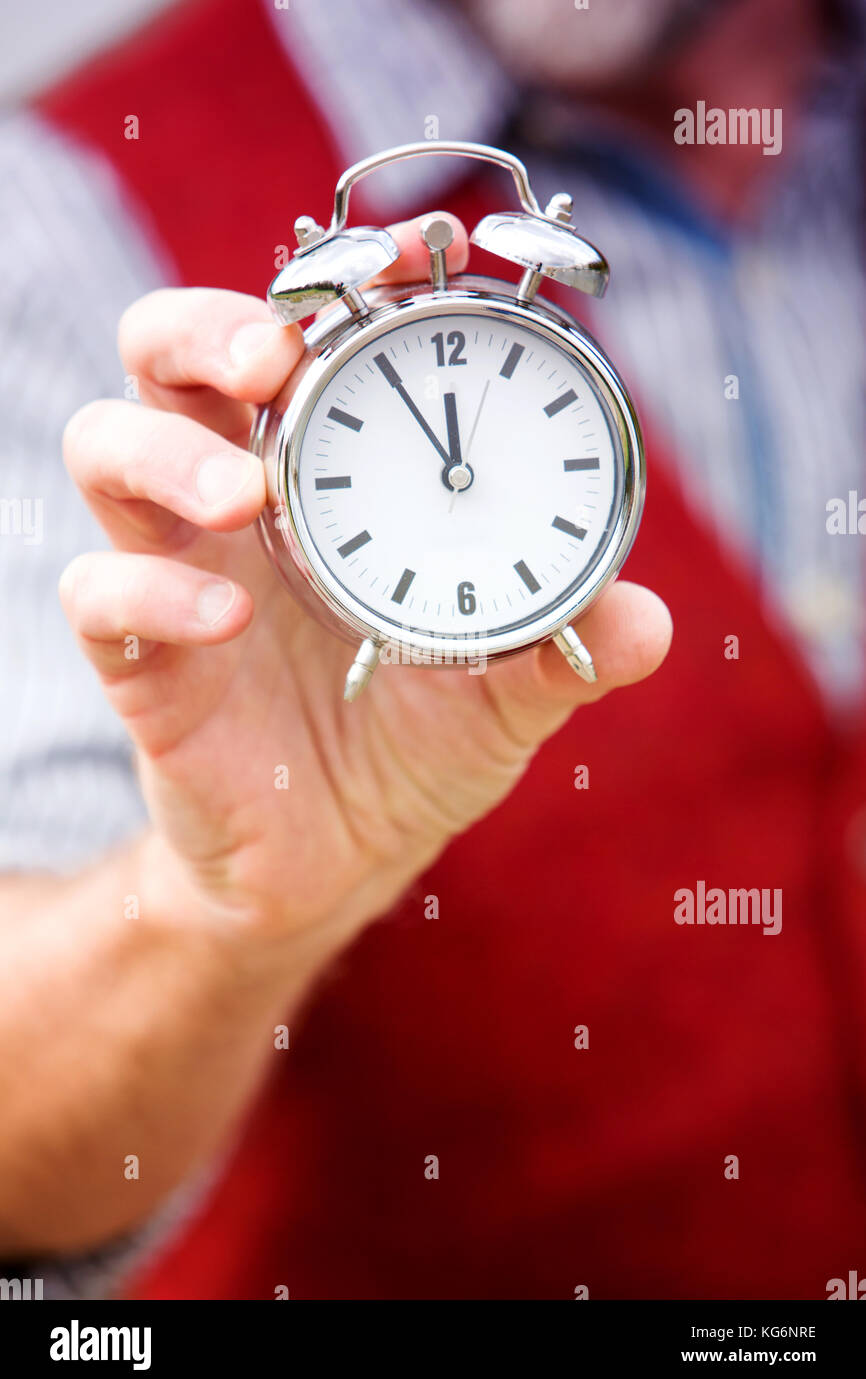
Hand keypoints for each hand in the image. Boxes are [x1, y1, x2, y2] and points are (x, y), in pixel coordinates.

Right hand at [60, 213, 671, 954]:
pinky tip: (230, 623)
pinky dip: (155, 596)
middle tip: (272, 352)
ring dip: (165, 450)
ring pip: (104, 448)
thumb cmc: (418, 748)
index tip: (415, 250)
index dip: (341, 279)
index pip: (303, 341)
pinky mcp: (139, 661)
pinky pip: (102, 597)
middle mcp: (240, 500)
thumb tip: (653, 621)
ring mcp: (179, 571)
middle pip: (165, 355)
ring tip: (243, 494)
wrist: (344, 859)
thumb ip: (567, 647)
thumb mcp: (508, 693)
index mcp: (326, 477)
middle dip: (204, 326)